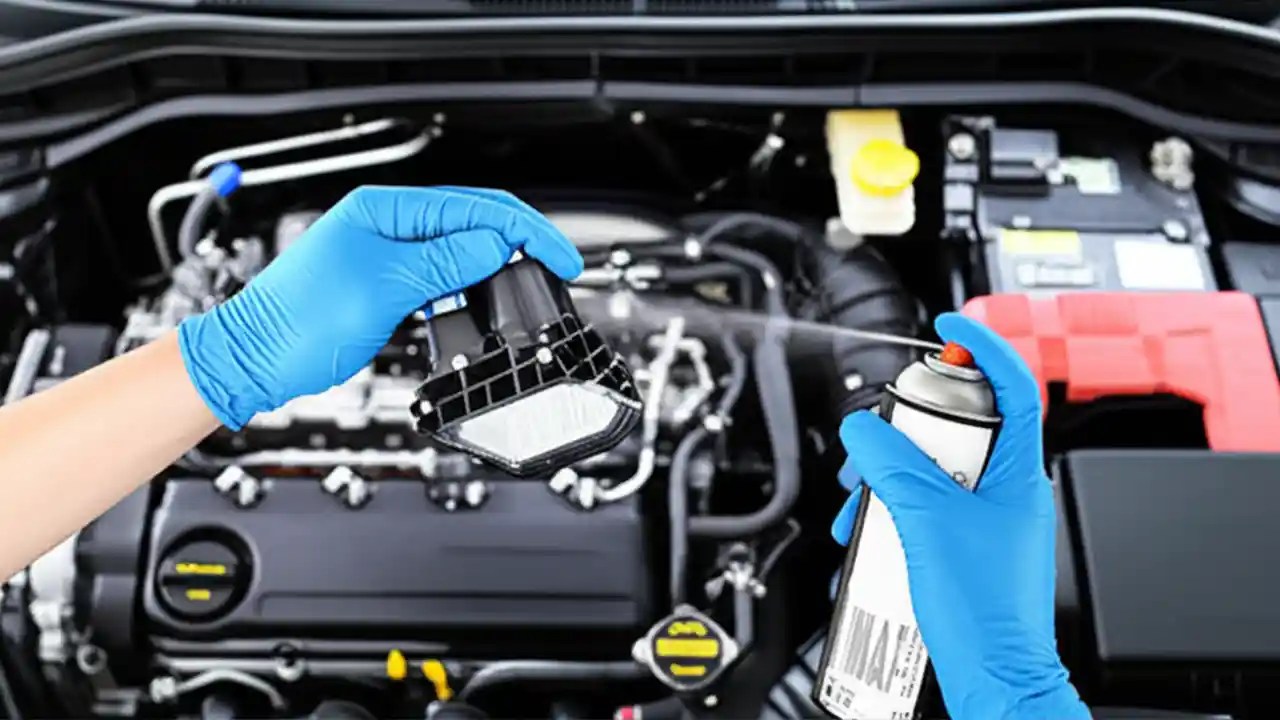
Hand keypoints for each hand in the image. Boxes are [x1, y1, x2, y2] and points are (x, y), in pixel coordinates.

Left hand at [178, 186, 582, 429]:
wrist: (253, 360)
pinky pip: (442, 272)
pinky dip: (472, 282)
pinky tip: (488, 295)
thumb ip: (444, 262)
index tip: (560, 255)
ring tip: (532, 279)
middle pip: (473, 219)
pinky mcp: (386, 281)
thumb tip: (496, 244)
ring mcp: (386, 251)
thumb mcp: (383, 287)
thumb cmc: (296, 322)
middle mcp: (386, 222)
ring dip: (500, 260)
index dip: (525, 230)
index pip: (473, 207)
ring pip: (461, 246)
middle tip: (560, 265)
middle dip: (522, 239)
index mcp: (383, 208)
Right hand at [831, 313, 1088, 719]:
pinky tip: (865, 535)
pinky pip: (920, 507)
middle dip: (899, 435)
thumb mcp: (926, 521)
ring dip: (883, 482)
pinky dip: (887, 513)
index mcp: (1018, 472)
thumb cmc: (983, 612)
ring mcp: (983, 518)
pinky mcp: (959, 544)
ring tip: (858, 507)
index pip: (1013, 387)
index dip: (983, 349)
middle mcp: (1005, 489)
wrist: (992, 677)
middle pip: (953, 429)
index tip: (950, 327)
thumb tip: (863, 429)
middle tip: (871, 451)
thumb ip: (891, 465)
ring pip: (928, 471)